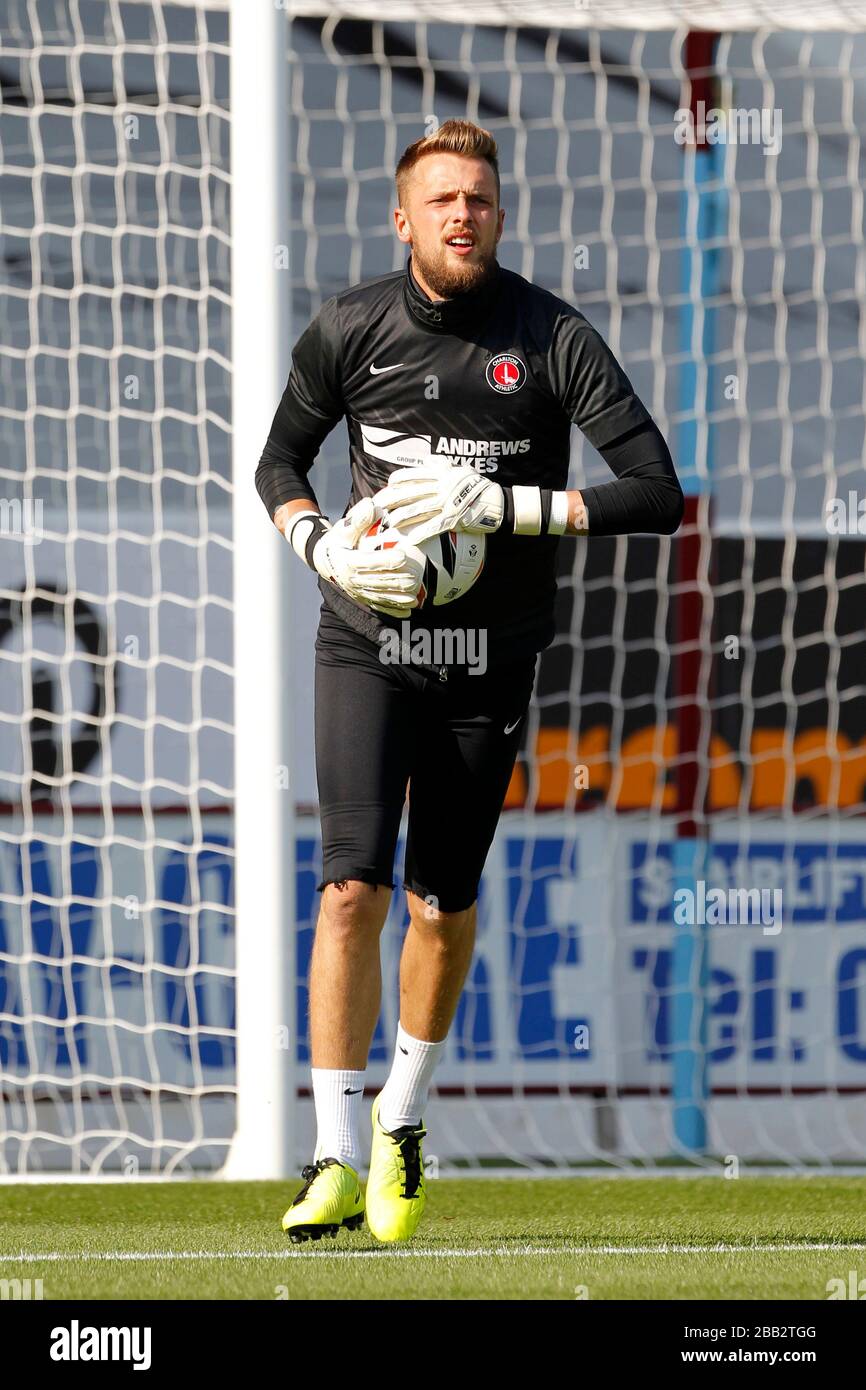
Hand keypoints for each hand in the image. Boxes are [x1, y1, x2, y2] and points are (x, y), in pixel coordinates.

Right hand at [311, 497, 422, 615]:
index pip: (369, 561)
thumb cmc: (339, 539)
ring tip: (416, 599)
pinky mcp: (362, 597)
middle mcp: (352, 579)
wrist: (324, 559)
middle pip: (377, 581)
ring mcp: (357, 591)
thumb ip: (358, 518)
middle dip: (397, 581)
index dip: (385, 560)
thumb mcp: (344, 527)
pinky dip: (393, 609)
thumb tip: (372, 506)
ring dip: (398, 599)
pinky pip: (379, 605)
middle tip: (415, 579)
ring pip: (380, 596)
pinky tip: (409, 611)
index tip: (402, 556)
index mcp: (348, 561)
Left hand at [374, 464, 504, 543]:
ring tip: (390, 523)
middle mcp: (442, 487)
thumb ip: (442, 464)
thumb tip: (428, 459)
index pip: (414, 474)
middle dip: (393, 499)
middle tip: (379, 505)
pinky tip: (410, 538)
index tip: (388, 485)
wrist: (496, 501)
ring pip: (419, 509)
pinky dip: (421, 532)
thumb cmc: (477, 485)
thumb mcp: (460, 469)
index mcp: (442, 474)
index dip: (398, 480)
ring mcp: (447, 503)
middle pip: (411, 492)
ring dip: (402, 516)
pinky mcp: (454, 519)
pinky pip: (434, 526)